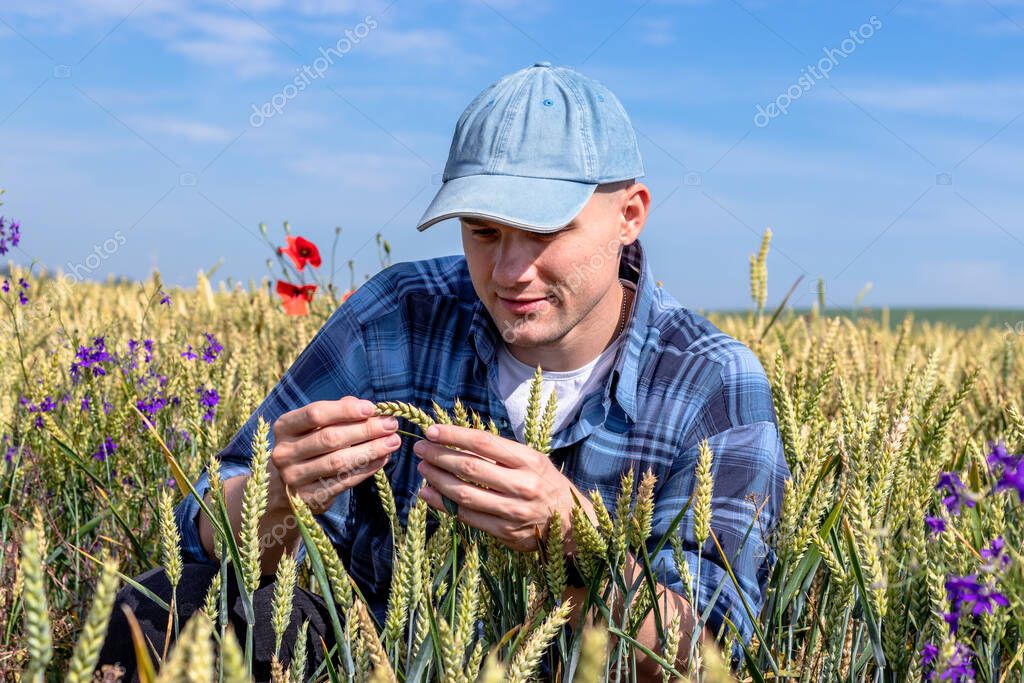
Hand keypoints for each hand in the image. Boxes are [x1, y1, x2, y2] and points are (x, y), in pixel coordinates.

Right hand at [269, 396, 402, 513]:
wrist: (284, 487)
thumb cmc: (307, 446)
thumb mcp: (314, 426)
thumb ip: (337, 413)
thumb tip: (366, 407)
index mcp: (284, 427)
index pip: (316, 414)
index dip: (345, 410)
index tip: (371, 408)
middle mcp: (284, 453)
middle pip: (330, 438)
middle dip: (365, 430)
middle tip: (391, 425)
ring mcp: (294, 478)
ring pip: (338, 462)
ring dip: (370, 450)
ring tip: (392, 442)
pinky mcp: (309, 498)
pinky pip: (343, 482)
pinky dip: (366, 470)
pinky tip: (382, 459)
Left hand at [413, 423, 595, 551]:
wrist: (571, 523)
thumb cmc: (546, 484)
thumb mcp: (533, 461)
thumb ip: (502, 453)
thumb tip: (459, 440)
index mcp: (529, 461)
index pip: (484, 443)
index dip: (454, 435)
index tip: (432, 431)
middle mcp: (522, 484)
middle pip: (470, 467)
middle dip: (439, 455)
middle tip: (420, 448)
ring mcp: (513, 511)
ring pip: (464, 493)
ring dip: (437, 479)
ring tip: (423, 469)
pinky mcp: (505, 532)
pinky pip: (467, 516)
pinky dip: (443, 504)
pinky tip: (429, 494)